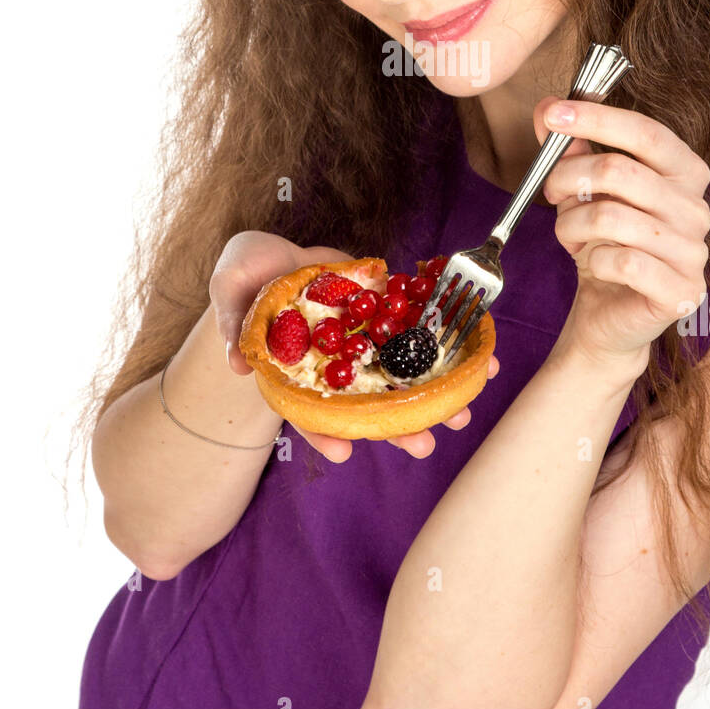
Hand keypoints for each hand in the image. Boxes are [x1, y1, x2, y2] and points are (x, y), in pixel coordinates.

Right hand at [209, 231, 498, 462]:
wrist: (274, 255)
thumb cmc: (243, 274)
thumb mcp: (229, 287)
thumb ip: (233, 322)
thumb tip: (237, 364)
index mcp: (292, 372)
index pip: (305, 411)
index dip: (322, 432)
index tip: (344, 453)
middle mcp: (331, 367)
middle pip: (363, 406)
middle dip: (395, 428)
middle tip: (424, 445)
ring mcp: (360, 344)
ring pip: (398, 378)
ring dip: (432, 397)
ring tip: (461, 413)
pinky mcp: (383, 316)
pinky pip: (418, 335)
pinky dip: (448, 348)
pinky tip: (480, 360)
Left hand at [533, 96, 709, 370]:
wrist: (609, 312)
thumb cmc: (603, 243)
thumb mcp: (585, 191)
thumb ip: (572, 149)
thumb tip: (546, 108)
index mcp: (685, 174)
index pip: (647, 133)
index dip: (598, 118)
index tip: (552, 114)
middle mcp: (697, 210)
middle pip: (620, 171)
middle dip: (568, 178)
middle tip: (549, 192)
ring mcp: (694, 252)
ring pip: (611, 217)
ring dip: (571, 225)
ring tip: (569, 235)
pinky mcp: (681, 292)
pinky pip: (622, 262)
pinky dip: (593, 260)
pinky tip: (593, 265)